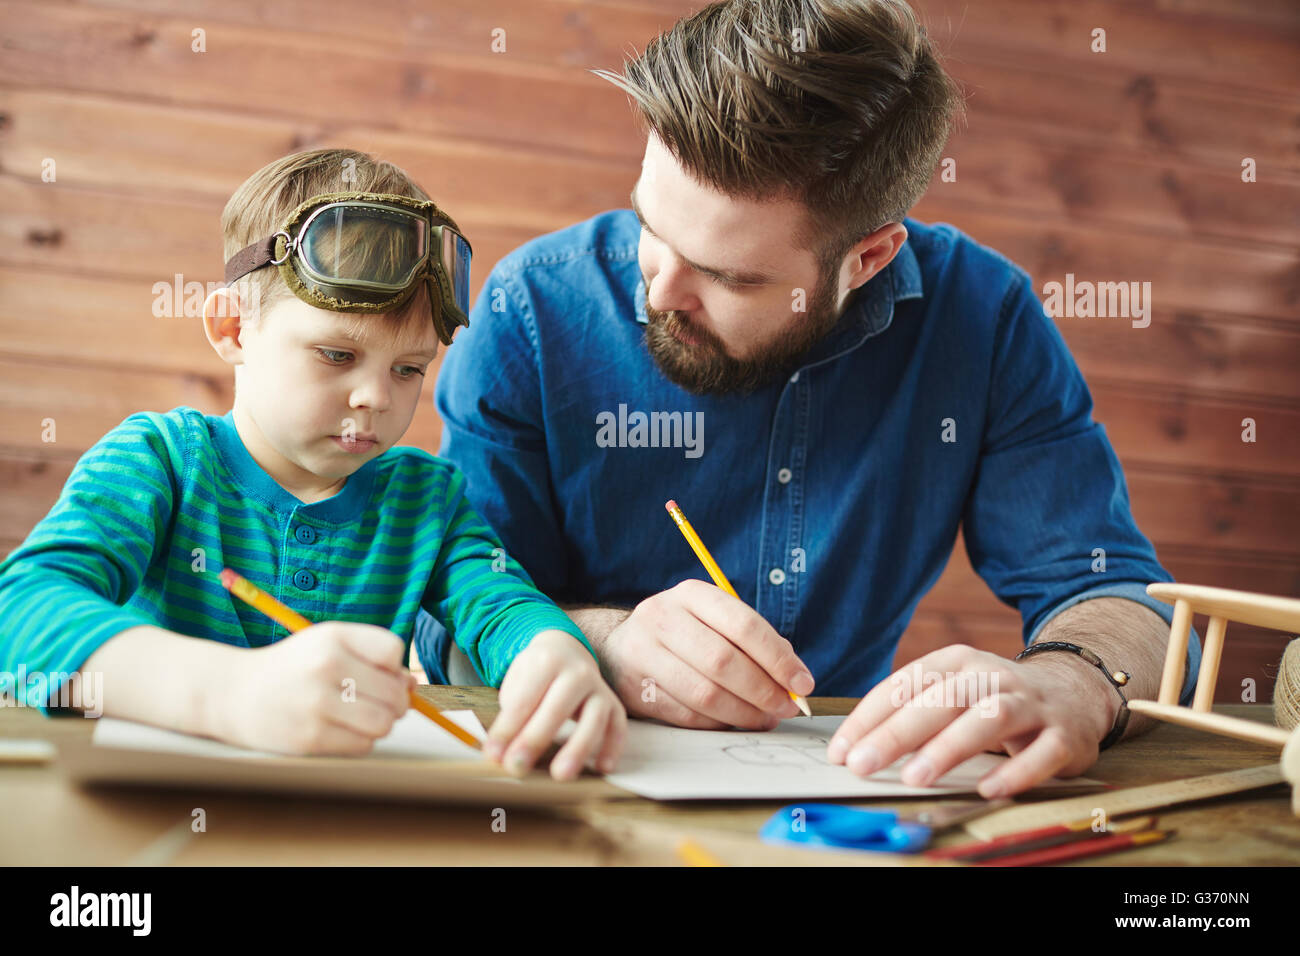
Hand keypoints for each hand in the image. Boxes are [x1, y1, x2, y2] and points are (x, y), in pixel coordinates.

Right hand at [223, 621, 413, 754]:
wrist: (234, 694)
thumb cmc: (294, 668)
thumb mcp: (329, 645)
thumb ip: (373, 658)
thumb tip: (412, 687)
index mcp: (333, 638)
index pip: (393, 651)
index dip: (394, 666)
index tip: (377, 672)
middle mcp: (325, 667)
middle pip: (394, 693)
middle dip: (395, 701)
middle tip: (377, 702)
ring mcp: (317, 704)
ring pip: (383, 724)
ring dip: (380, 724)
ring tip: (359, 716)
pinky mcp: (310, 738)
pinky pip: (362, 746)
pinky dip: (360, 741)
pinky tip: (340, 729)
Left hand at [484, 629, 625, 780]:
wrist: (565, 651)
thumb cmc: (535, 676)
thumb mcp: (517, 685)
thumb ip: (510, 718)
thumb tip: (498, 756)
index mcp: (546, 661)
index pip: (524, 700)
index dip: (507, 730)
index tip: (492, 756)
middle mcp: (577, 671)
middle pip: (556, 708)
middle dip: (535, 740)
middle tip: (516, 768)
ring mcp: (598, 687)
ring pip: (593, 718)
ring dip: (577, 748)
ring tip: (561, 775)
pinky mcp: (613, 703)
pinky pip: (618, 725)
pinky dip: (613, 747)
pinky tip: (602, 768)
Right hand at [595, 580, 814, 729]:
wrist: (619, 645)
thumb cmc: (684, 635)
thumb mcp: (713, 621)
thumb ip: (754, 643)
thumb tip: (795, 679)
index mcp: (691, 594)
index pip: (743, 625)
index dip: (778, 658)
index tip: (802, 683)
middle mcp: (662, 617)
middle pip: (723, 661)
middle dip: (764, 691)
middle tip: (786, 708)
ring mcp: (642, 653)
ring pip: (704, 693)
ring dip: (744, 713)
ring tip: (765, 720)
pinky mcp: (633, 688)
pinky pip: (686, 715)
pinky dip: (717, 723)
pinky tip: (733, 721)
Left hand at [826, 644, 1112, 797]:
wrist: (1073, 693)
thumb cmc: (994, 699)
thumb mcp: (952, 692)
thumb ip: (911, 712)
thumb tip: (856, 747)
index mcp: (957, 662)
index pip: (904, 686)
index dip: (869, 718)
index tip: (841, 750)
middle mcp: (991, 676)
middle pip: (940, 700)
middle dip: (897, 733)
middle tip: (863, 763)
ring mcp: (1030, 704)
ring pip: (988, 719)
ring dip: (948, 748)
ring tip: (916, 776)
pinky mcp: (1063, 735)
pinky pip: (1041, 753)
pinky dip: (1015, 772)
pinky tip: (988, 788)